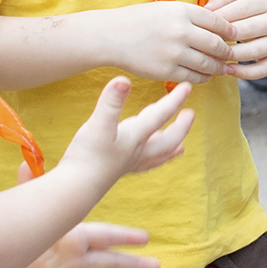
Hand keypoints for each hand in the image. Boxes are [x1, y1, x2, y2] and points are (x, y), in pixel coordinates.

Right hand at [58, 77, 192, 182]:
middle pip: (167, 140)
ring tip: (181, 147)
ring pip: (157, 156)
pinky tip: (148, 162)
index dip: (175, 100)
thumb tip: (123, 80)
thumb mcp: (98, 123)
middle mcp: (138, 151)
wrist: (76, 188)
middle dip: (181, 127)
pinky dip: (151, 163)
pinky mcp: (118, 171)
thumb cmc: (87, 155)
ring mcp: (129, 163)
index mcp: (136, 137)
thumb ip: (111, 102)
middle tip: (190, 114)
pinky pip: (143, 166)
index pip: (160, 115)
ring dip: (170, 148)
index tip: (187, 87)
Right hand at [107, 1, 239, 83]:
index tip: (234, 36)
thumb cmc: (141, 20)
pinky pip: (193, 77)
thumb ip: (192, 16)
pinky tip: (206, 76)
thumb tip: (220, 27)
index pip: (218, 22)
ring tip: (223, 68)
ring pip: (208, 63)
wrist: (112, 36)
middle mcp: (181, 31)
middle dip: (228, 52)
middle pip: (217, 44)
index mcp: (183, 11)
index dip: (229, 31)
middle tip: (232, 55)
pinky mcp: (166, 71)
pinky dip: (203, 78)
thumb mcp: (168, 8)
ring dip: (218, 67)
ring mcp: (174, 52)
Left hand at [206, 0, 266, 78]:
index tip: (203, 26)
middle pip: (248, 30)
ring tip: (213, 57)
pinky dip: (244, 73)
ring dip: (231, 56)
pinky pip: (263, 70)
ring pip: (254, 51)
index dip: (220, 18)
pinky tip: (229, 69)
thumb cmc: (249, 7)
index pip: (241, 8)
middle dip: (224, 38)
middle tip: (205, 44)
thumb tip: (207, 10)